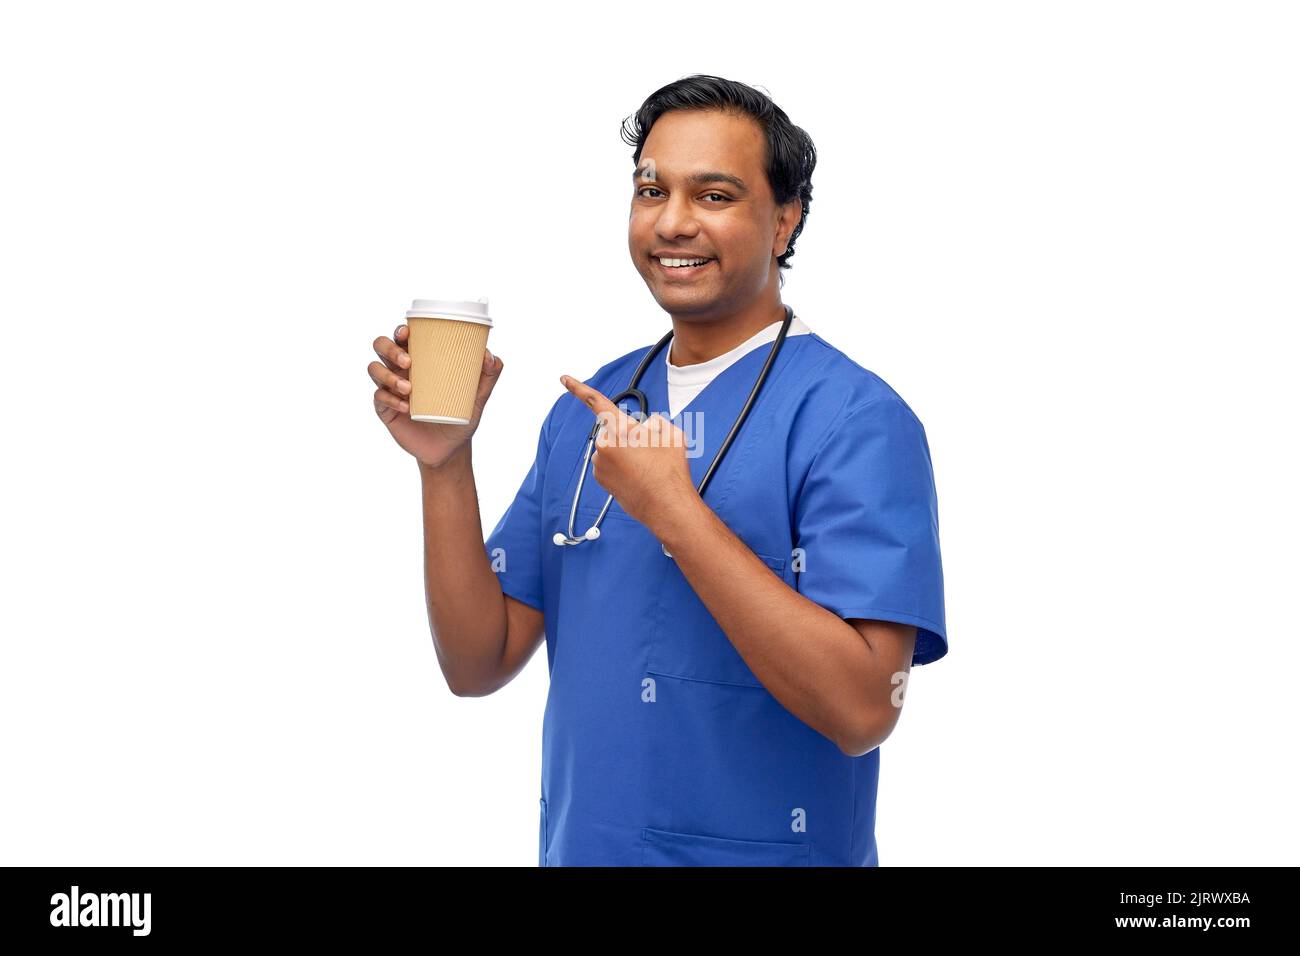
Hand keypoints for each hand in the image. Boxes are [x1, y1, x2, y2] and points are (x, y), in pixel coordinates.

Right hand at [370, 323, 502, 467]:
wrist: (451, 448)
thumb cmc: (461, 414)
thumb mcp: (478, 395)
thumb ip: (489, 374)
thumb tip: (489, 356)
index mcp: (420, 359)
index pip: (403, 336)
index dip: (400, 330)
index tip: (408, 332)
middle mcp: (401, 369)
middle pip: (381, 346)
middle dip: (390, 349)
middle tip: (408, 361)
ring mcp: (390, 388)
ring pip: (374, 369)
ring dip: (388, 375)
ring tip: (408, 388)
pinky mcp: (385, 409)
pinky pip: (378, 398)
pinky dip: (390, 399)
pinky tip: (405, 406)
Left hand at [559, 374, 698, 530]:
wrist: (667, 507)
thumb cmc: (670, 471)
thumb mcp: (672, 432)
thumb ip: (654, 421)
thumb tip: (644, 428)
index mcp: (620, 429)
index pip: (596, 402)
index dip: (578, 388)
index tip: (564, 379)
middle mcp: (604, 445)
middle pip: (617, 430)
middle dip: (632, 435)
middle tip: (652, 452)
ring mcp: (600, 464)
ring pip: (615, 447)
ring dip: (628, 452)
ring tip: (648, 467)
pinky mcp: (601, 479)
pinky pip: (611, 463)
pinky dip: (623, 466)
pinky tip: (640, 476)